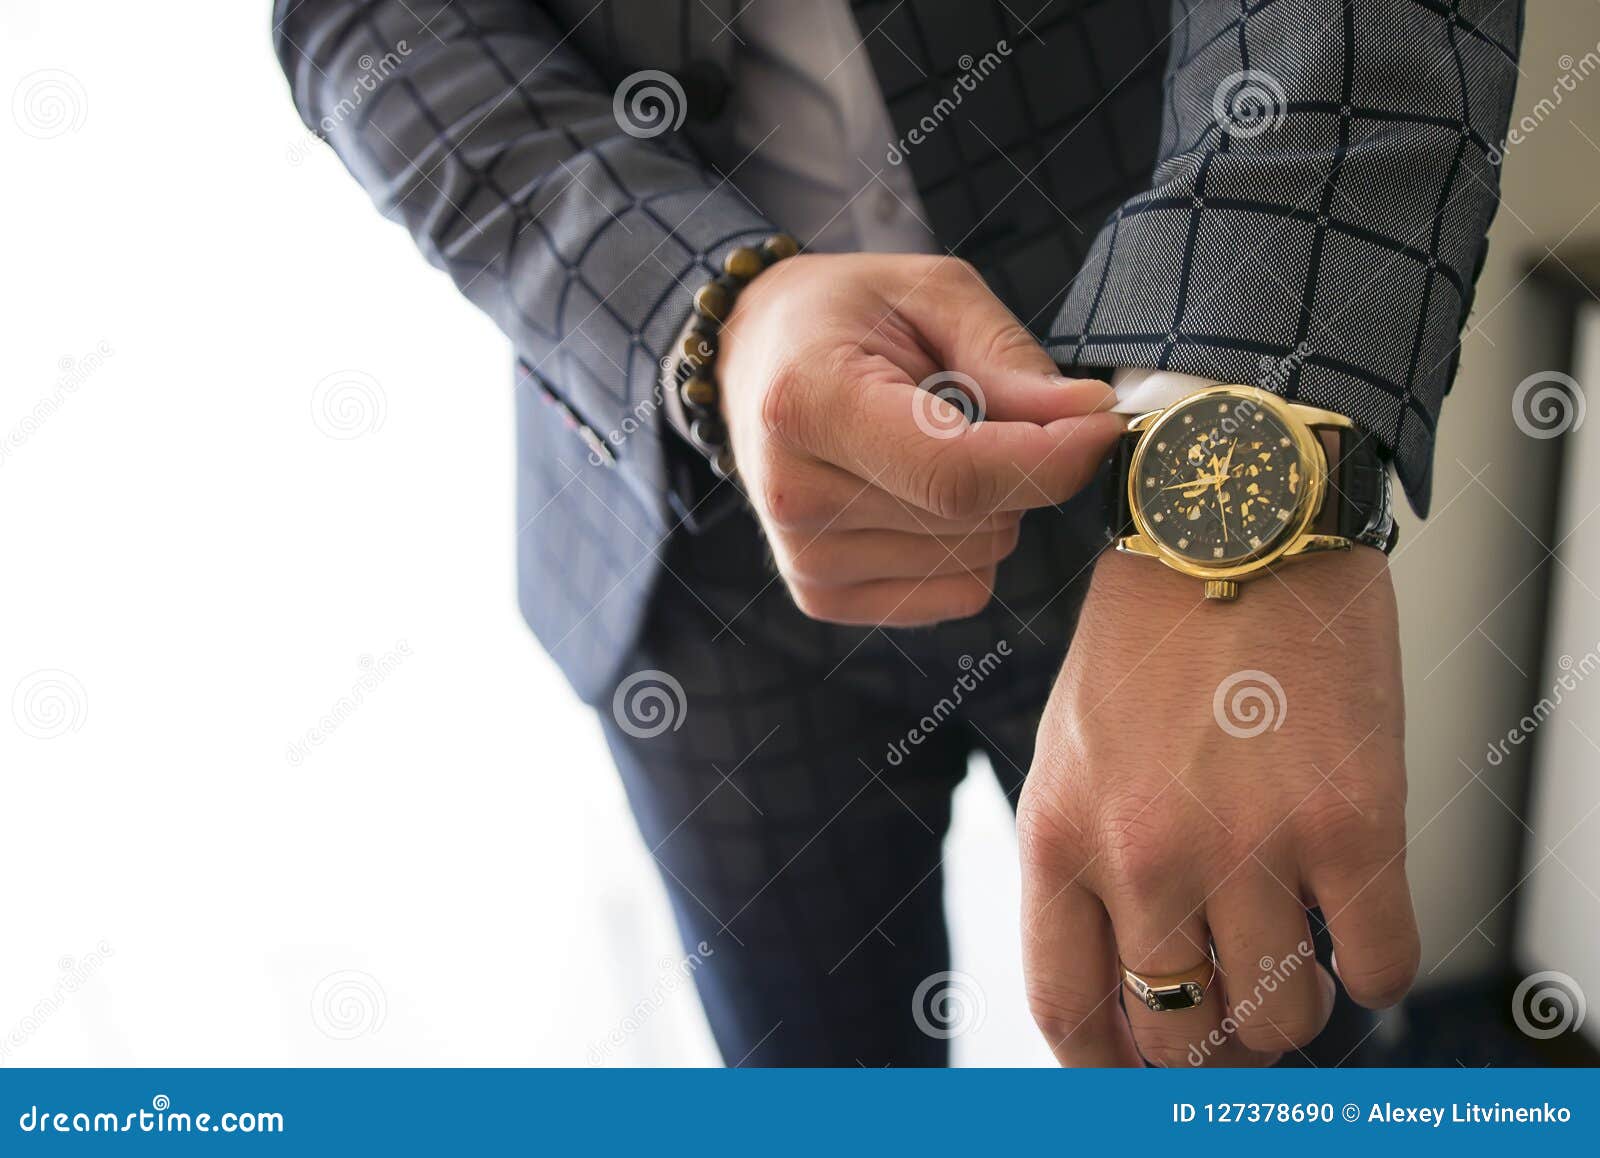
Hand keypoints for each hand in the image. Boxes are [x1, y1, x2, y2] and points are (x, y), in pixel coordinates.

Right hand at [716, 253, 1123, 625]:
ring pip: (977, 560)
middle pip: (975, 519)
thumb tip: (1090, 418)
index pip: (955, 473)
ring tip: (932, 441)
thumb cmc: (848, 316)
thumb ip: (1010, 359)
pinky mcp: (821, 598)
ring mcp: (803, 559)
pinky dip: (968, 545)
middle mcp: (793, 495)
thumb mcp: (931, 293)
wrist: (757, 357)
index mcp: (806, 403)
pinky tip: (920, 490)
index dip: (1049, 460)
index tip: (1101, 425)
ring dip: (992, 505)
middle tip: (981, 407)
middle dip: (1021, 467)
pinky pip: (957, 593)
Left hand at [1018, 548, 1416, 1065]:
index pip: (1067, 1010)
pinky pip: (1376, 967)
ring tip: (1291, 952)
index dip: (1106, 1065)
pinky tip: (1353, 922)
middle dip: (1205, 1042)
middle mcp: (1144, 856)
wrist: (1233, 524)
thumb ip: (1083, 865)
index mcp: (1060, 836)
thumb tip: (1133, 978)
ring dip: (1291, 1007)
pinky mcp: (1353, 824)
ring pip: (1281, 1017)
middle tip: (1230, 1008)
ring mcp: (1250, 845)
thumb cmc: (1148, 638)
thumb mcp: (1071, 751)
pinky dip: (1370, 967)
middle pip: (1176, 1034)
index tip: (1136, 1066)